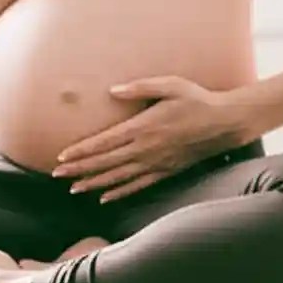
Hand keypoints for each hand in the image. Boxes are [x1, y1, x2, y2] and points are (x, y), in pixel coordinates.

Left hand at [52, 76, 250, 202]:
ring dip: (94, 183)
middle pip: (106, 163)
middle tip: (57, 175)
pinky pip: (138, 186)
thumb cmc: (197, 99)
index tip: (62, 157)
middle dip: (80, 169)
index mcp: (143, 127)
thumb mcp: (170, 84)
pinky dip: (119, 192)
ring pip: (119, 178)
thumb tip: (111, 91)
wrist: (225, 122)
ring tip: (74, 188)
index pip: (104, 143)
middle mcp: (146, 149)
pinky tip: (104, 197)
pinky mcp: (166, 171)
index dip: (82, 151)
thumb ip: (139, 87)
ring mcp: (156, 163)